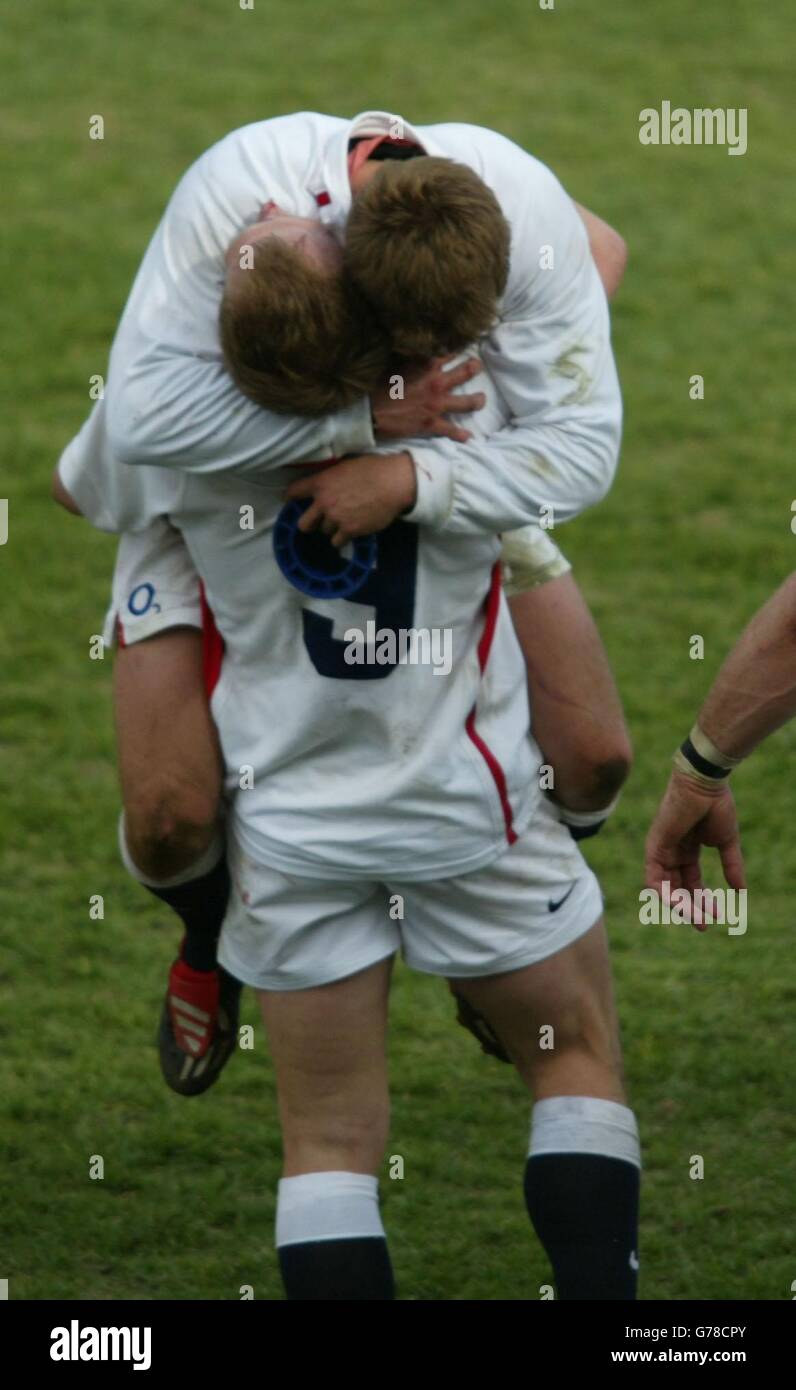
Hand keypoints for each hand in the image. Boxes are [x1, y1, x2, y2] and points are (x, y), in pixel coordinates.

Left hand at [285, 452, 416, 547]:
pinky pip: (338, 542)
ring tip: (343, 522)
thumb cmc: (372, 468)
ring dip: (331, 529)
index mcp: (321, 483)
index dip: (291, 497)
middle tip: (316, 522)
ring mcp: (336, 518)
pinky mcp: (350, 530)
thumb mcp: (345, 466)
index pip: (294, 492)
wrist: (392, 483)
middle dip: (308, 523)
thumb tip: (327, 482)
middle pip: (303, 523)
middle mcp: (324, 503)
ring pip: (324, 532)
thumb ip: (330, 477)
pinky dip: (342, 538)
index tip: (290, 500)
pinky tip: (350, 531)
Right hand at [371, 354, 484, 443]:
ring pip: (467, 402)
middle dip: (474, 367)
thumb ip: (411, 357)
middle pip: (465, 372)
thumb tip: (417, 347)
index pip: (449, 351)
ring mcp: (437, 405)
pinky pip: (451, 430)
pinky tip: (468, 436)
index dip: (458, 346)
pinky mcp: (432, 424)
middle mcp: (437, 383)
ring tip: (481, 399)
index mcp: (427, 365)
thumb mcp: (395, 364)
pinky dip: (460, 434)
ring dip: (476, 401)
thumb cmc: (379, 386)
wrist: (370, 412)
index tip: (464, 342)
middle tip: (478, 365)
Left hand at [644, 769, 745, 929]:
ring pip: (664, 888)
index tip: (718, 916)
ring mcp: (661, 850)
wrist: (705, 784)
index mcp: (687, 849)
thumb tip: (741, 892)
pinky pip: (654, 878)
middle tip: (705, 925)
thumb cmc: (715, 806)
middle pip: (677, 888)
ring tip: (698, 919)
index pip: (691, 882)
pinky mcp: (654, 847)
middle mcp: (671, 851)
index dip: (703, 900)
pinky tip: (681, 905)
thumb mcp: (726, 842)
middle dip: (691, 908)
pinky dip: (665, 894)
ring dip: (680, 906)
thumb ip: (732, 866)